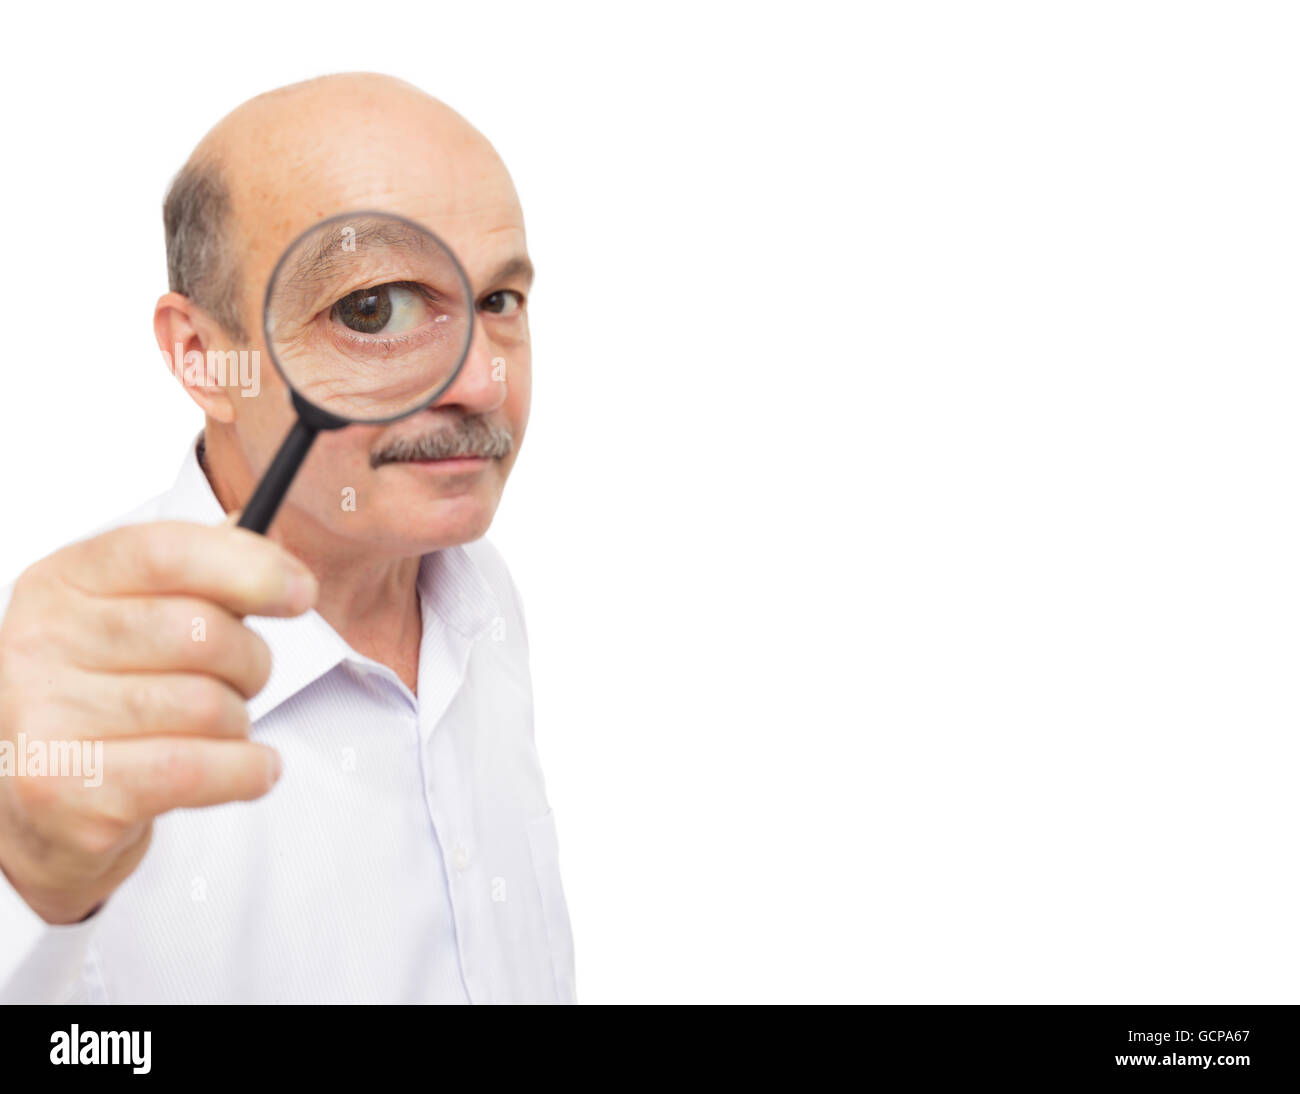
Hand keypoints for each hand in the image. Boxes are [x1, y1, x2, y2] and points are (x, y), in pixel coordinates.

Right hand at [0, 521, 316, 923]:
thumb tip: (261, 535)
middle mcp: (42, 643)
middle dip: (251, 662)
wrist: (40, 796)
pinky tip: (248, 768)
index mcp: (63, 582)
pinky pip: (200, 769)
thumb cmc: (102, 692)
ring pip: (208, 707)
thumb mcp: (131, 613)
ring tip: (215, 731)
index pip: (167, 553)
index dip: (251, 568)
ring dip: (239, 723)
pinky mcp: (68, 791)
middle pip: (202, 633)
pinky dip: (248, 770)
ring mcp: (46, 720)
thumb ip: (198, 572)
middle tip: (243, 679)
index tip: (300, 592)